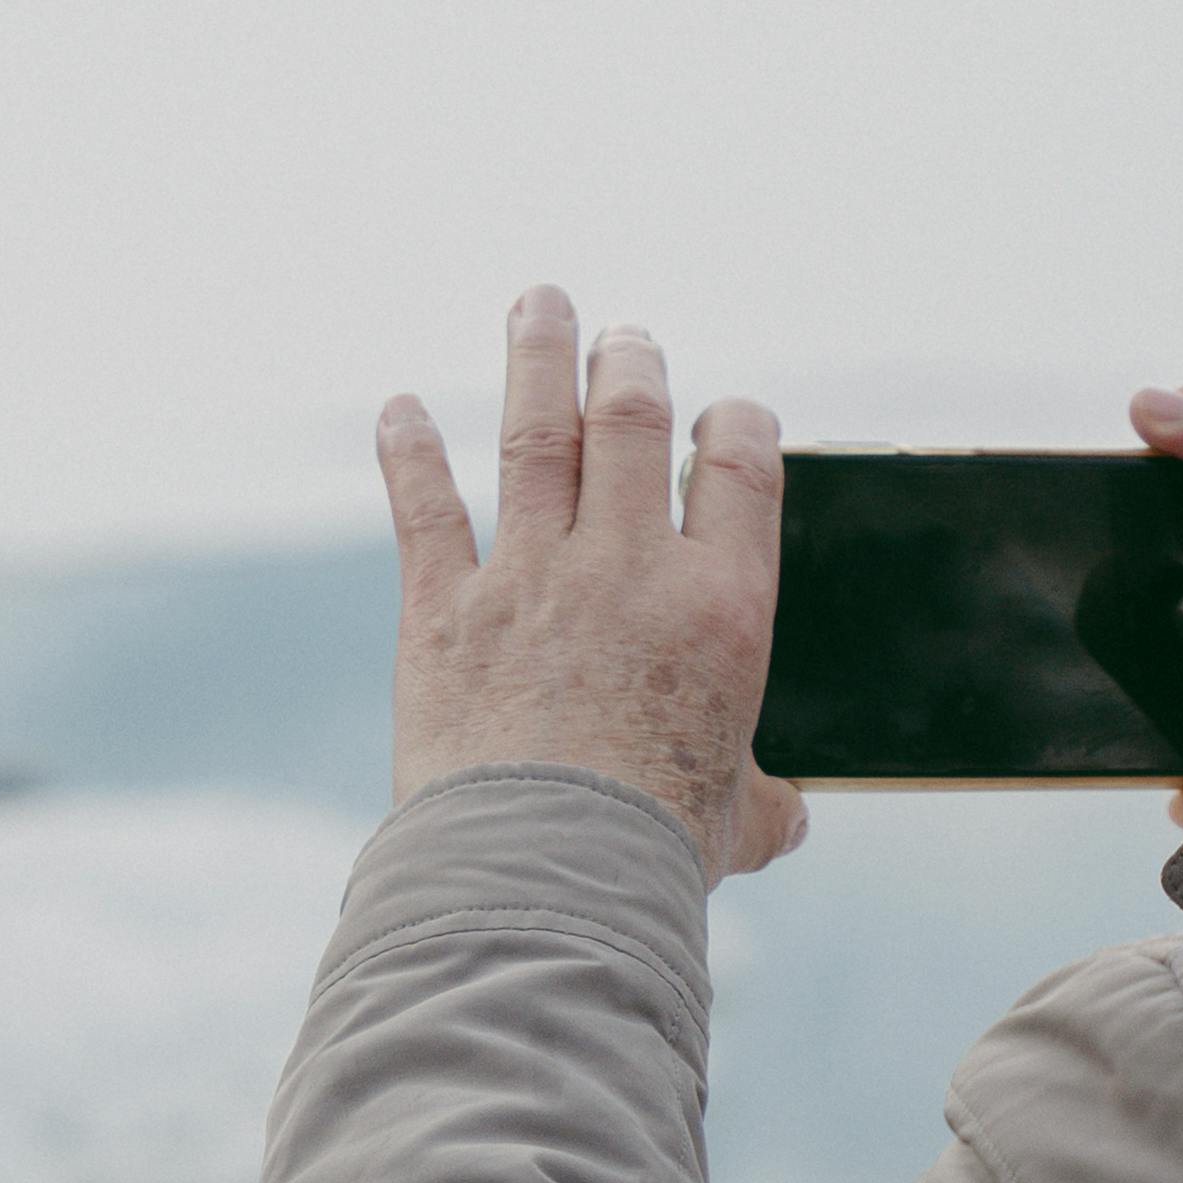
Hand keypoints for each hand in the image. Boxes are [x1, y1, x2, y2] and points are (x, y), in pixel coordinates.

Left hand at [381, 288, 808, 886]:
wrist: (543, 879)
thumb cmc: (653, 854)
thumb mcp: (733, 822)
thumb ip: (760, 800)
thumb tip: (785, 818)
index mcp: (720, 603)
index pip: (739, 464)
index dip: (734, 423)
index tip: (723, 414)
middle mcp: (629, 567)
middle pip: (631, 422)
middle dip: (629, 363)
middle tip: (624, 334)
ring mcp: (532, 578)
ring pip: (537, 436)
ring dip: (536, 360)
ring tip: (539, 304)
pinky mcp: (446, 611)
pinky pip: (426, 510)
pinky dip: (409, 451)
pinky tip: (397, 406)